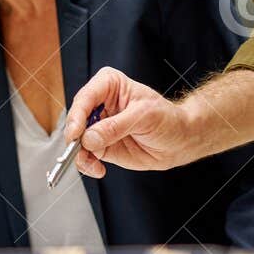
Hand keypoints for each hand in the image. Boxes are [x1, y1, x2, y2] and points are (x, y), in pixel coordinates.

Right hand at [65, 65, 199, 177]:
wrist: (178, 141)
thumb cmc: (166, 119)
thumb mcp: (144, 117)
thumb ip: (115, 127)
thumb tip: (89, 138)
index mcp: (108, 84)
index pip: (86, 97)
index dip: (77, 116)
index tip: (76, 133)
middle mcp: (99, 103)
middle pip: (75, 118)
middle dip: (75, 137)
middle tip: (79, 150)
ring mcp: (97, 125)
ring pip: (76, 139)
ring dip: (80, 154)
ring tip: (93, 163)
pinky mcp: (99, 144)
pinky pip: (84, 155)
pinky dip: (87, 164)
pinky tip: (98, 168)